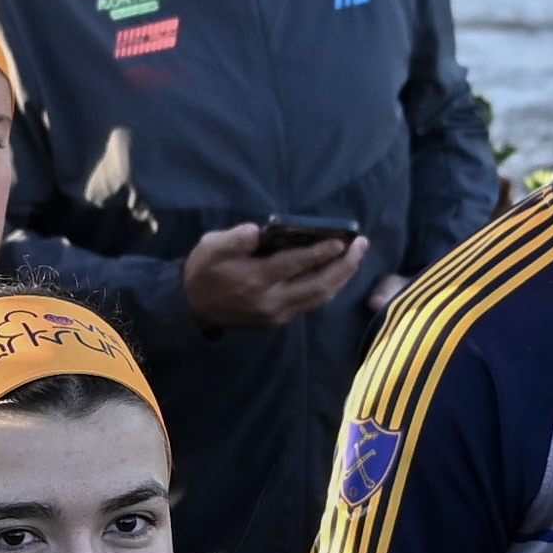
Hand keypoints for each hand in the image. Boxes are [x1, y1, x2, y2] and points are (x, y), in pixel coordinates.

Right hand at [175, 221, 369, 334]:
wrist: (191, 307)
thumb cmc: (203, 270)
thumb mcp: (210, 247)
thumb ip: (235, 239)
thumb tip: (258, 231)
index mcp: (255, 280)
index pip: (296, 264)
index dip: (321, 252)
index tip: (342, 241)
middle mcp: (271, 301)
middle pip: (318, 285)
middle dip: (344, 265)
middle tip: (361, 245)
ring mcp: (277, 314)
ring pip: (319, 298)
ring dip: (342, 278)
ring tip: (356, 257)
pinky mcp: (278, 320)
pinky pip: (311, 305)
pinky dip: (328, 289)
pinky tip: (338, 274)